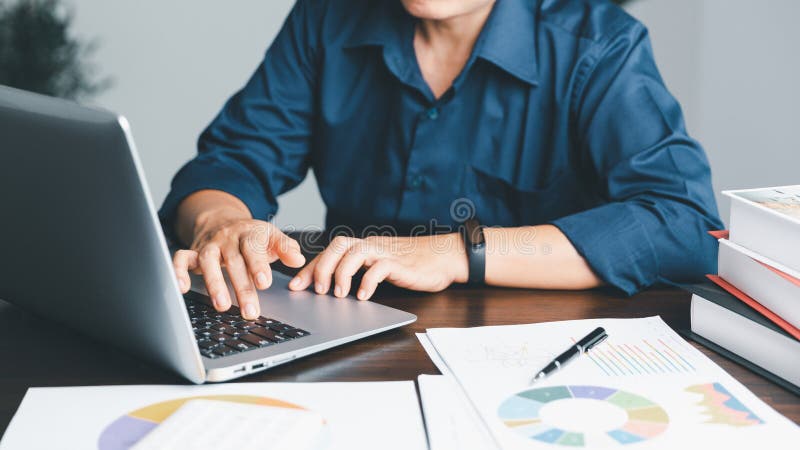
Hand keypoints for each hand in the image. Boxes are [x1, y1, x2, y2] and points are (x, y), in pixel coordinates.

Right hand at [172, 218, 304, 319]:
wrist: (224, 220)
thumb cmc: (251, 237)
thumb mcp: (272, 237)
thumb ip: (286, 248)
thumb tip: (298, 260)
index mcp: (250, 234)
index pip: (253, 249)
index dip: (258, 265)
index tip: (264, 282)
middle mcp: (228, 239)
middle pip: (234, 262)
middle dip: (242, 287)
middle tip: (250, 310)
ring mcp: (210, 245)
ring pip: (208, 262)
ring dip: (214, 284)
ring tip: (222, 305)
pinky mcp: (193, 252)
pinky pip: (181, 258)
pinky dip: (178, 271)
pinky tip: (182, 288)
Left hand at [288, 234, 467, 299]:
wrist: (443, 257)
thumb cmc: (411, 264)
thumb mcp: (379, 266)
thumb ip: (359, 272)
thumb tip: (331, 289)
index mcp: (363, 246)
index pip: (329, 252)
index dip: (310, 268)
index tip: (295, 286)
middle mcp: (370, 245)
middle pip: (337, 246)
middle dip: (321, 268)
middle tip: (316, 291)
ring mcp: (385, 252)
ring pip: (354, 254)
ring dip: (341, 274)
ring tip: (337, 294)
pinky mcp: (400, 263)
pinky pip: (379, 268)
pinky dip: (368, 282)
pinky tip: (363, 296)